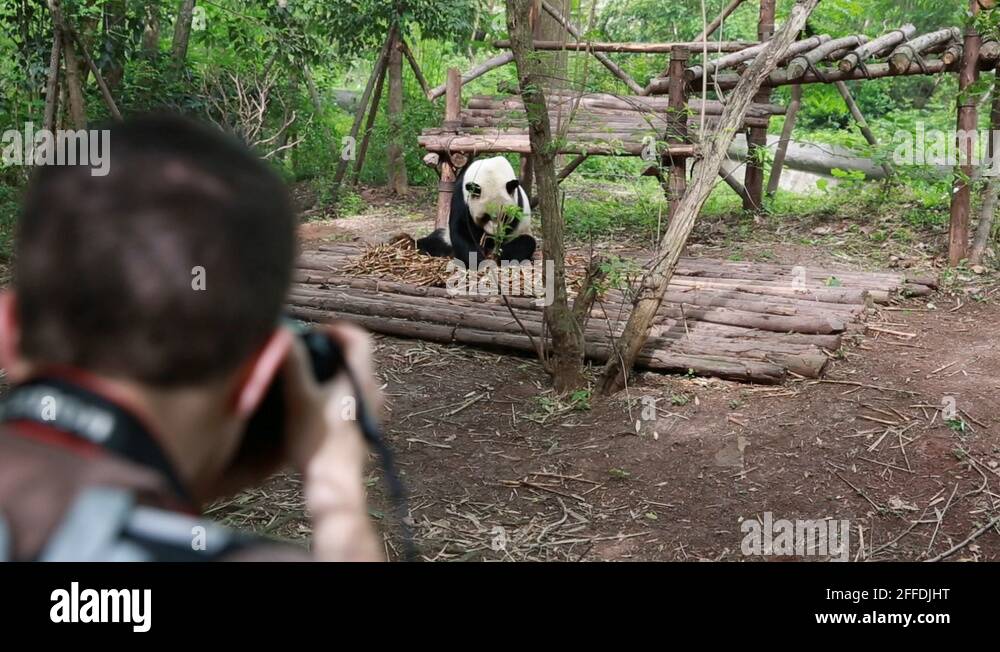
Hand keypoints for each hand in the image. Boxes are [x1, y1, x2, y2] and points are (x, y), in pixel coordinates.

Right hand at [283, 322, 384, 560]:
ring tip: (301, 376)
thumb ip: (293, 363)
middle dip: (327, 349)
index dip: (336, 329)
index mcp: (361, 379)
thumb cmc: (317, 441)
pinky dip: (331, 387)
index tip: (312, 333)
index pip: (359, 338)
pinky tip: (309, 402)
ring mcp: (370, 408)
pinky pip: (349, 393)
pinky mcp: (362, 423)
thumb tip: (285, 333)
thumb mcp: (299, 398)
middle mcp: (372, 390)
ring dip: (328, 369)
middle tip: (301, 352)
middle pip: (354, 356)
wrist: (333, 483)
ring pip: (351, 376)